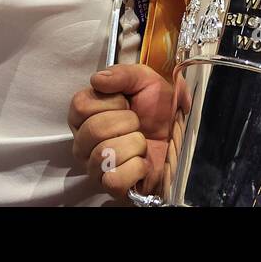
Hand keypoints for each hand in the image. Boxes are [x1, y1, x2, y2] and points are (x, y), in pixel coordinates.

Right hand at [68, 64, 172, 198]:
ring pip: (104, 154)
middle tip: (137, 123)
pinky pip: (114, 179)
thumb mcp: (144, 80)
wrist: (180, 135)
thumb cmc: (159, 109)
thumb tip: (97, 80)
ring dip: (134, 143)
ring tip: (142, 141)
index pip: (79, 105)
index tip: (126, 102)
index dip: (109, 101)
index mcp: (85, 115)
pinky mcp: (111, 187)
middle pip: (92, 130)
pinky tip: (142, 161)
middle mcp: (84, 142)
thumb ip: (121, 74)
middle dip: (126, 122)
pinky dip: (136, 167)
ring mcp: (95, 167)